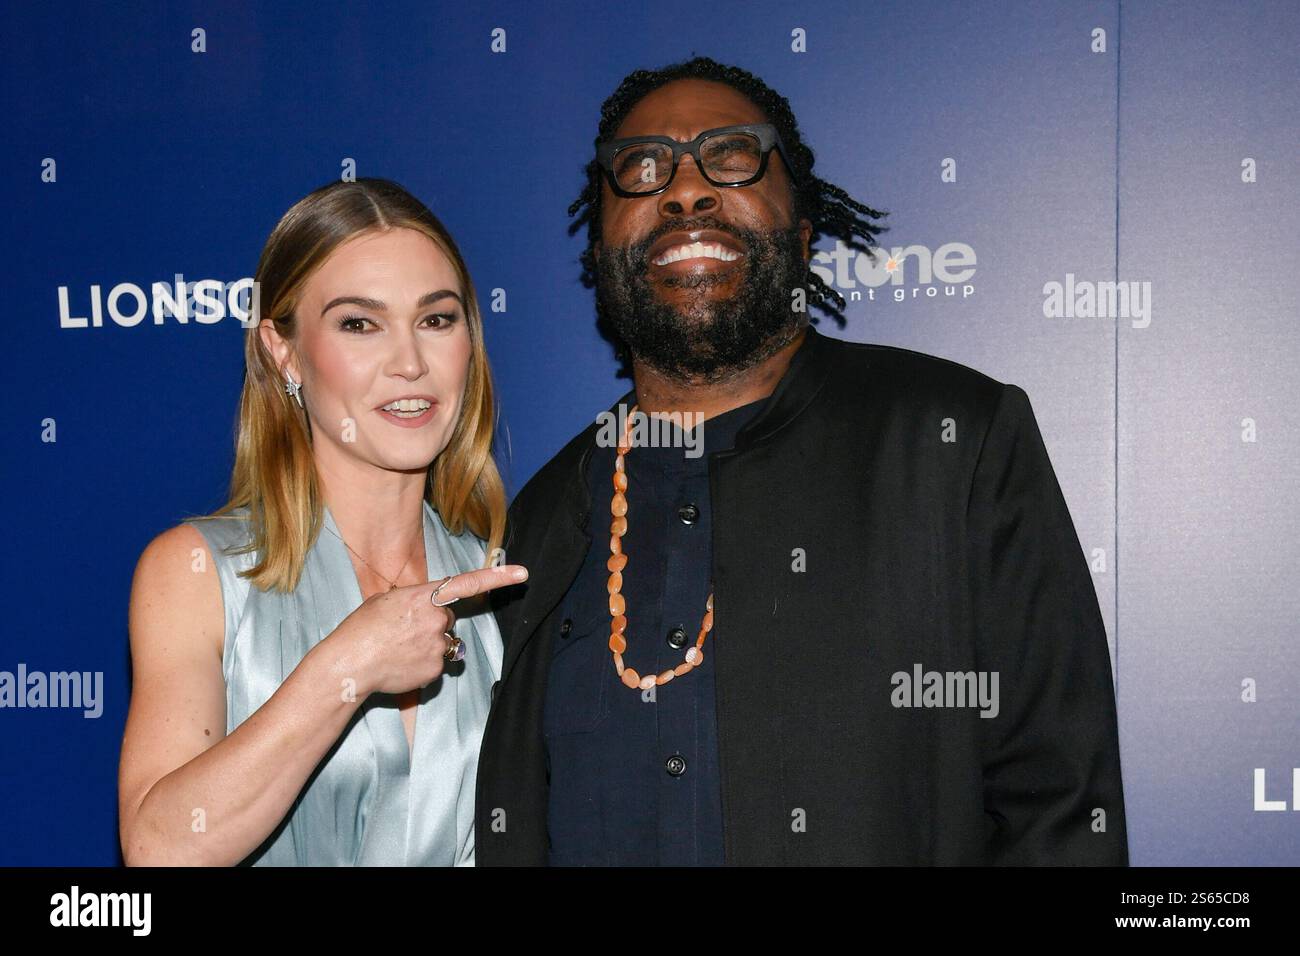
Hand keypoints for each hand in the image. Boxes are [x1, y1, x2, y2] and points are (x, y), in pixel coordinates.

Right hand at [328, 564, 527, 695]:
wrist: (349, 664)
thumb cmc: (361, 629)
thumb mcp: (386, 601)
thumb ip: (414, 601)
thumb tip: (427, 609)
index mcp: (423, 597)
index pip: (467, 583)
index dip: (498, 578)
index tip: (523, 574)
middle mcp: (436, 620)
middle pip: (447, 619)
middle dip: (431, 624)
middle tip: (403, 631)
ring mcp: (437, 647)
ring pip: (443, 643)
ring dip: (429, 645)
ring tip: (399, 650)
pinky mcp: (435, 670)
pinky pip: (437, 664)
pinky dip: (423, 665)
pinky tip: (402, 664)